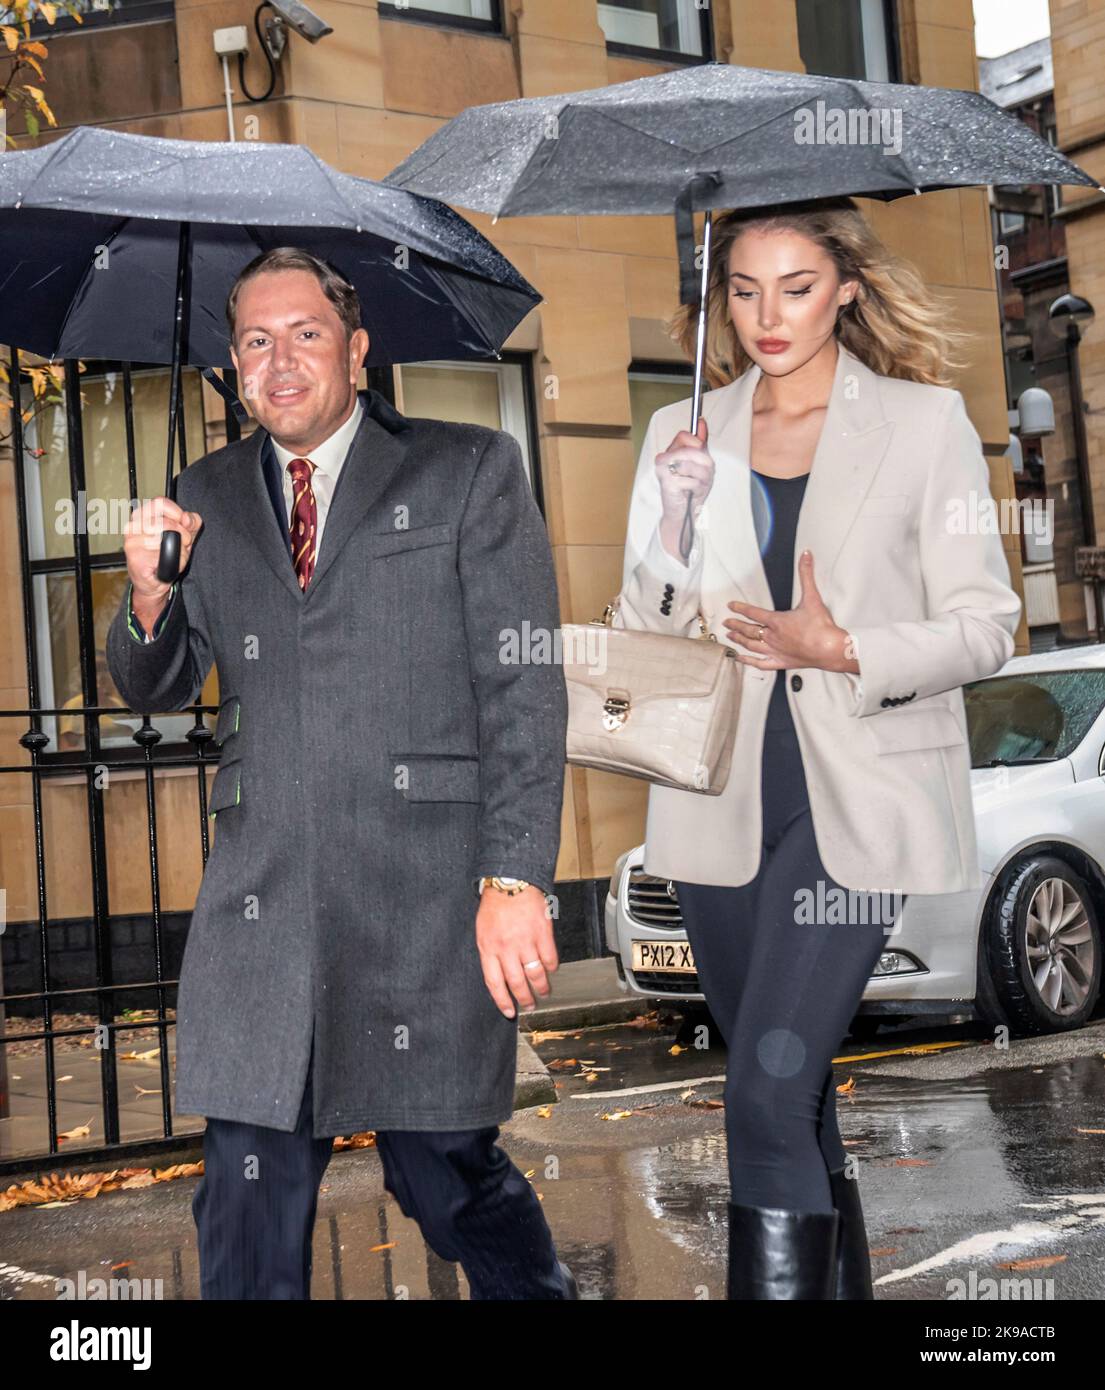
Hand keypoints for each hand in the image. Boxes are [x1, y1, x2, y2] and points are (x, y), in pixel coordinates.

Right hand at [123, 497, 202, 605]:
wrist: (153, 582)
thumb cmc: (164, 555)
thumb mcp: (184, 534)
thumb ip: (191, 522)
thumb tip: (188, 518)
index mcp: (141, 516)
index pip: (160, 503)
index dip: (178, 513)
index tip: (184, 523)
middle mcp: (132, 527)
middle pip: (166, 522)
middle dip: (183, 534)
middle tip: (183, 543)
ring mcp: (132, 543)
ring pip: (168, 540)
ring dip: (180, 551)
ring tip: (174, 555)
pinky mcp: (136, 558)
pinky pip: (166, 556)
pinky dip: (175, 562)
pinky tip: (167, 564)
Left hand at [476, 885, 557, 1018]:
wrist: (511, 882)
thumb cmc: (495, 905)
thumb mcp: (482, 931)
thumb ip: (490, 952)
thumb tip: (498, 975)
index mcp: (488, 948)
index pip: (494, 983)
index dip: (502, 1001)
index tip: (509, 1012)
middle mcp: (506, 948)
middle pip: (517, 983)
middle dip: (524, 999)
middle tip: (530, 1006)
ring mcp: (525, 941)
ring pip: (535, 974)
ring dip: (541, 987)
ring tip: (543, 993)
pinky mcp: (542, 933)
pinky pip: (549, 958)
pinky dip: (551, 967)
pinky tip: (550, 969)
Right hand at [656, 416, 714, 523]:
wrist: (683, 512)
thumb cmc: (691, 489)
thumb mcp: (701, 463)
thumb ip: (700, 442)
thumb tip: (701, 422)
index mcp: (672, 452)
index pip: (684, 435)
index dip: (697, 444)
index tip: (701, 453)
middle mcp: (664, 459)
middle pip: (690, 450)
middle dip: (703, 464)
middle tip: (703, 475)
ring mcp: (664, 470)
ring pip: (692, 465)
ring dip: (701, 477)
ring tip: (697, 484)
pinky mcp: (667, 483)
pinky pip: (692, 480)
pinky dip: (697, 488)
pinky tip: (691, 492)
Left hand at [724, 550, 852, 671]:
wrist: (830, 649)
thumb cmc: (821, 627)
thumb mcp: (813, 597)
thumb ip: (807, 575)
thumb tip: (805, 556)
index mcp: (777, 621)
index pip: (753, 613)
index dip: (740, 608)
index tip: (731, 606)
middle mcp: (772, 636)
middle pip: (748, 630)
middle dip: (736, 625)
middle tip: (726, 622)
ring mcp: (775, 651)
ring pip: (751, 645)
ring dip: (739, 640)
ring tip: (730, 637)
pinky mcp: (780, 662)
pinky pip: (760, 663)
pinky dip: (749, 661)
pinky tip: (741, 659)